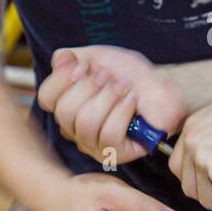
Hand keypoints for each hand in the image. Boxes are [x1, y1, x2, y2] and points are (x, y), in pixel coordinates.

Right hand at [38, 46, 189, 165]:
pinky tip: (132, 101)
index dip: (62, 80)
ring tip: (125, 87)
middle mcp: (76, 128)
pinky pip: (109, 136)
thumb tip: (60, 60)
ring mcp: (95, 144)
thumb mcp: (98, 57)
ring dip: (109, 99)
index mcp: (67, 105)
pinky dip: (122, 113)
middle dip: (89, 89)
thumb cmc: (132, 74)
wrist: (165, 85)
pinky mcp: (117, 153)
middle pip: (65, 113)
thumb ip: (72, 57)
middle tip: (109, 77)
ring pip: (87, 125)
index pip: (47, 98)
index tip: (84, 66)